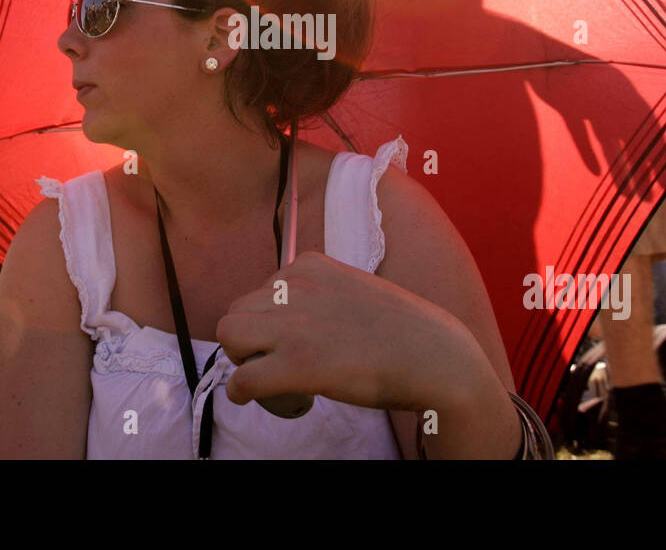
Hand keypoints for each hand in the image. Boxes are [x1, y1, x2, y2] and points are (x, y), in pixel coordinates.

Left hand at [216, 251, 490, 413]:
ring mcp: (294, 326)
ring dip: (247, 365)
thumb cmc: (398, 329)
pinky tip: (288, 399)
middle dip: (253, 344)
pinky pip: (241, 380)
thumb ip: (316, 293)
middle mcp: (295, 287)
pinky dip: (250, 394)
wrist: (435, 357)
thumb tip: (286, 316)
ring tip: (283, 383)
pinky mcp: (298, 365)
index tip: (300, 344)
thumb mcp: (350, 288)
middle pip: (237, 314)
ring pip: (229, 339)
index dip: (272, 325)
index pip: (259, 293)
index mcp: (308, 265)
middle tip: (285, 366)